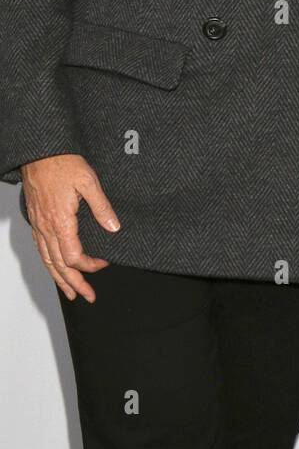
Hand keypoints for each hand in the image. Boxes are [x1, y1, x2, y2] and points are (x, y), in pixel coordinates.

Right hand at [21, 153, 119, 301]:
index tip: (103, 265)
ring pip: (46, 259)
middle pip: (58, 265)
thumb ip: (101, 206)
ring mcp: (38, 224)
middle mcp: (46, 227)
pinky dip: (48, 263)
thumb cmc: (63, 163)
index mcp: (60, 221)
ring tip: (69, 292)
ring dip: (59, 278)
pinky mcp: (35, 219)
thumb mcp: (88, 181)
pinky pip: (40, 248)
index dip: (89, 266)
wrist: (40, 151)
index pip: (73, 256)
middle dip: (73, 283)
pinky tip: (54, 266)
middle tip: (87, 296)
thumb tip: (113, 228)